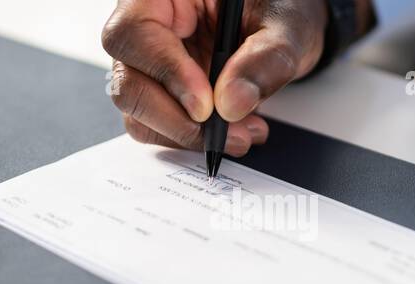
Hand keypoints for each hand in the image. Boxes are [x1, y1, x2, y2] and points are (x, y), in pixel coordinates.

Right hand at [102, 0, 328, 156]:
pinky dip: (193, 138)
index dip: (165, 71)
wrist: (285, 27)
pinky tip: (233, 131)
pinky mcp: (161, 91)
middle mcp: (147, 25)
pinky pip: (157, 126)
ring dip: (187, 134)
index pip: (135, 33)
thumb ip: (265, 59)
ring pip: (138, 110)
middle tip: (222, 133)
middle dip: (176, 119)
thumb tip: (231, 103)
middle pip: (128, 79)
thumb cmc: (280, 10)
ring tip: (241, 133)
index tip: (205, 105)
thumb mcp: (286, 26)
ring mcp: (149, 62)